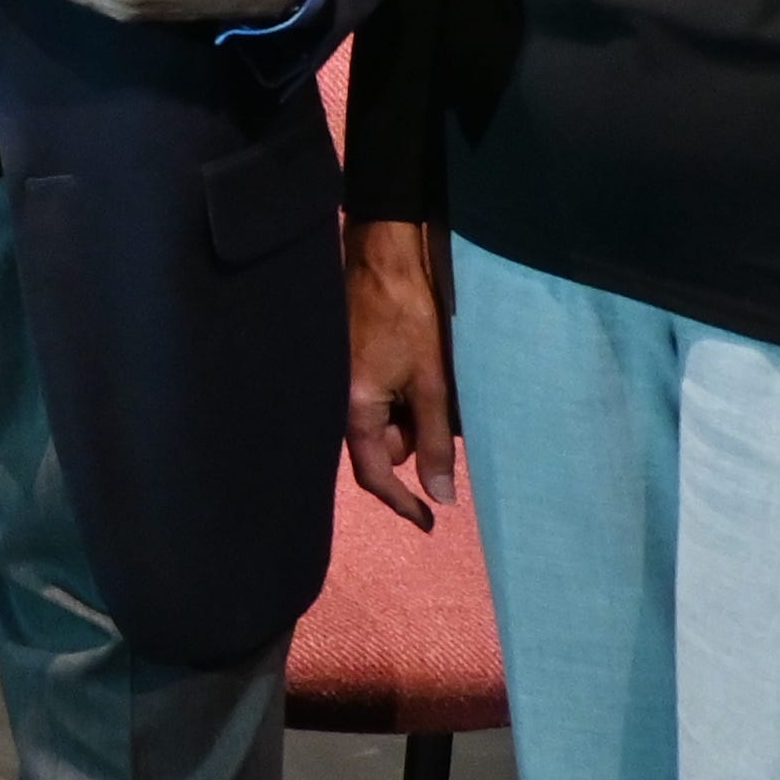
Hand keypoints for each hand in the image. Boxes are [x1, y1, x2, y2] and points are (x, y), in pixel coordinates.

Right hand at [344, 218, 458, 529]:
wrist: (382, 258)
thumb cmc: (408, 317)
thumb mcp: (431, 383)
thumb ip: (435, 442)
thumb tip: (440, 496)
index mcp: (353, 410)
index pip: (375, 475)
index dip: (403, 502)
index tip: (430, 521)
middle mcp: (337, 402)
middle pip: (379, 447)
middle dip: (412, 439)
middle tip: (443, 406)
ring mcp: (339, 382)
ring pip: (379, 423)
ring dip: (407, 413)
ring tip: (431, 376)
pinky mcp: (346, 365)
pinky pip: (373, 399)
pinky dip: (397, 396)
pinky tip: (415, 368)